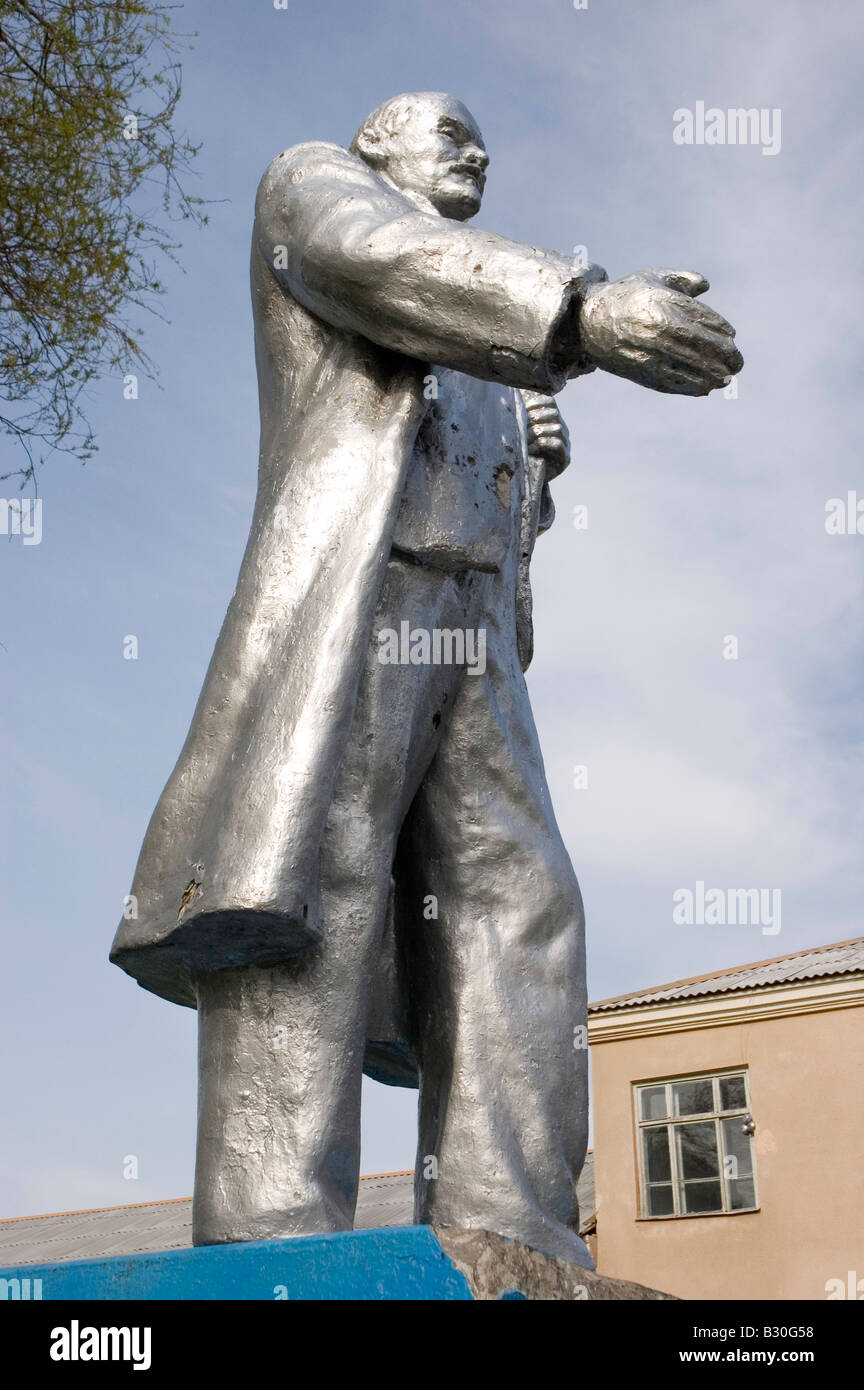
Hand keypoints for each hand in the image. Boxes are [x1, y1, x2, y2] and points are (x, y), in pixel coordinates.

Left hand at [523, 391, 569, 477]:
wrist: (528, 480)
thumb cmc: (521, 452)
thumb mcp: (518, 431)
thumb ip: (518, 416)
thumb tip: (511, 398)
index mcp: (552, 419)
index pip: (551, 403)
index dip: (539, 401)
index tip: (525, 405)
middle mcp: (562, 430)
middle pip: (553, 415)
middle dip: (536, 417)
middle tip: (522, 423)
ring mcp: (566, 444)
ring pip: (556, 428)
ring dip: (538, 432)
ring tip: (524, 438)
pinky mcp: (565, 459)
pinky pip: (557, 444)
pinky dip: (543, 444)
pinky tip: (530, 449)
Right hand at [578, 269, 742, 395]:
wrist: (588, 320)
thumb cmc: (627, 296)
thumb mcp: (653, 278)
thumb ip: (682, 279)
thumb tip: (705, 285)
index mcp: (663, 301)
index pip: (702, 318)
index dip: (720, 330)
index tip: (732, 337)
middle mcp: (657, 327)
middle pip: (700, 345)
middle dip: (723, 356)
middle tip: (737, 364)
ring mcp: (648, 350)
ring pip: (688, 367)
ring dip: (711, 376)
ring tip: (725, 380)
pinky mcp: (640, 370)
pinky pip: (670, 382)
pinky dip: (690, 388)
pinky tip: (704, 389)